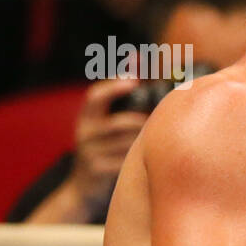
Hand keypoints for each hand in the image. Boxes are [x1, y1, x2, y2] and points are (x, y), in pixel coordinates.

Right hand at [67, 76, 147, 218]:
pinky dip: (142, 160)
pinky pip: (128, 162)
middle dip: (142, 124)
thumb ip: (119, 92)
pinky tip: (152, 160)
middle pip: (120, 124)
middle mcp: (85, 133)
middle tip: (161, 124)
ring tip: (158, 142)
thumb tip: (136, 55)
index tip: (133, 81)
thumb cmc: (105, 147)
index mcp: (86, 118)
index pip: (95, 97)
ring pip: (129, 144)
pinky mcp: (99, 171)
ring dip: (145, 143)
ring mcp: (90, 154)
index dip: (113, 88)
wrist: (85, 189)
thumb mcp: (105, 121)